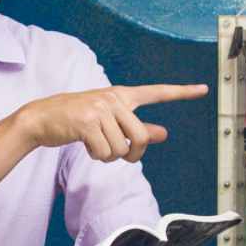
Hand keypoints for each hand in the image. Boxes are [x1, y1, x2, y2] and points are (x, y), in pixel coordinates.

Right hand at [16, 84, 207, 163]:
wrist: (41, 118)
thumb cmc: (76, 120)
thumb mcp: (108, 120)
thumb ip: (137, 127)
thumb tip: (164, 133)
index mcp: (121, 95)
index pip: (156, 92)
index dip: (181, 92)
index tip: (203, 89)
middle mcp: (113, 98)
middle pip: (140, 137)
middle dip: (132, 153)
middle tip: (119, 154)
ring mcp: (99, 109)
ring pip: (121, 148)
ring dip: (109, 156)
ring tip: (94, 144)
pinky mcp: (86, 122)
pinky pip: (104, 153)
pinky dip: (96, 157)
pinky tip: (85, 145)